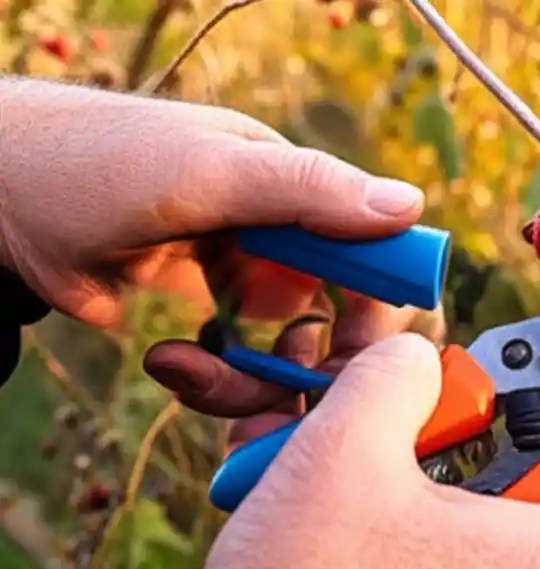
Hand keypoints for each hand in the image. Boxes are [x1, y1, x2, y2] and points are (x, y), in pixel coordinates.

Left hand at [0, 76, 427, 416]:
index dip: (377, 315)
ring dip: (251, 384)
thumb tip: (410, 207)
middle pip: (341, 324)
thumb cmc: (94, 167)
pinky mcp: (209, 312)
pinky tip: (171, 363)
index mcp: (298, 190)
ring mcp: (248, 275)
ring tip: (190, 375)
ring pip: (293, 359)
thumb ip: (306, 191)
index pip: (376, 258)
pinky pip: (242, 367)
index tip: (358, 364)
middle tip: (272, 395)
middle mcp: (285, 237)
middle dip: (311, 370)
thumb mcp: (207, 173)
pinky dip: (216, 381)